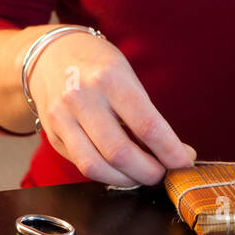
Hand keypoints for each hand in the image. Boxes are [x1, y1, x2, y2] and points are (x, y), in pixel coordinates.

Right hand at [26, 31, 196, 186]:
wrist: (50, 54)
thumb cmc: (99, 66)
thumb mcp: (127, 76)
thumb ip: (147, 114)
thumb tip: (177, 152)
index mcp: (110, 78)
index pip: (147, 125)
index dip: (170, 152)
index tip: (185, 163)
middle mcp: (82, 98)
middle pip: (120, 153)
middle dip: (149, 172)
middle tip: (164, 174)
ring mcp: (62, 118)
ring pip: (95, 167)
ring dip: (126, 180)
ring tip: (142, 175)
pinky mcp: (52, 134)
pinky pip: (81, 165)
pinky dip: (106, 174)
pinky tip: (120, 169)